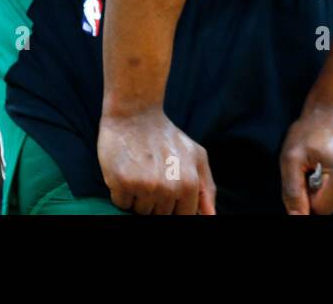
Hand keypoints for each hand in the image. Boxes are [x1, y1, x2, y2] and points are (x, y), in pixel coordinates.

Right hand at [97, 106, 216, 213]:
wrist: (136, 114)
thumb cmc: (167, 137)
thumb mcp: (197, 157)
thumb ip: (207, 189)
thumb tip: (211, 218)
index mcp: (189, 184)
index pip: (183, 217)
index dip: (174, 206)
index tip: (167, 191)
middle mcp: (168, 188)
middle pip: (160, 216)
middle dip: (156, 200)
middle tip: (153, 175)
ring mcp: (145, 186)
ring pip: (140, 212)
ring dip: (139, 197)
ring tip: (141, 171)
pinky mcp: (122, 182)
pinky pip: (121, 204)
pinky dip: (122, 193)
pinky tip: (128, 171)